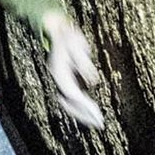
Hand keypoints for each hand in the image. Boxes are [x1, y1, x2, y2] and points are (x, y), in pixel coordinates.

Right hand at [42, 11, 103, 128]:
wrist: (55, 30)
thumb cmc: (68, 37)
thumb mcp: (78, 45)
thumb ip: (84, 63)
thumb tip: (94, 82)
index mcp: (59, 73)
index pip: (73, 95)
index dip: (84, 106)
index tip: (97, 113)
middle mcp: (57, 79)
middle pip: (69, 104)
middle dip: (84, 115)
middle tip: (99, 124)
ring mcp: (58, 81)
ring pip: (68, 104)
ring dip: (81, 113)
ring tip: (95, 120)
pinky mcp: (63, 81)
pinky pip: (70, 98)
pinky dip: (79, 106)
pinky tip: (90, 111)